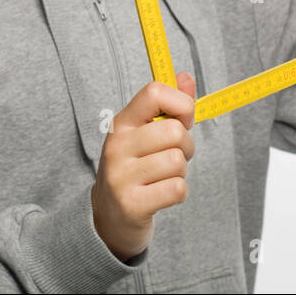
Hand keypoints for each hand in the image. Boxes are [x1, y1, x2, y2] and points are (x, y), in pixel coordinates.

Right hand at [91, 72, 196, 262]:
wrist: (109, 217)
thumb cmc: (135, 168)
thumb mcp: (144, 134)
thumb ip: (167, 106)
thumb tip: (186, 77)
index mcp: (121, 123)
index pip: (154, 92)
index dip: (181, 103)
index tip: (183, 119)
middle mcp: (117, 146)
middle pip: (174, 131)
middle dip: (186, 145)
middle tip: (174, 155)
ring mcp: (121, 176)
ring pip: (177, 161)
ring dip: (181, 171)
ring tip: (165, 176)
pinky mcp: (132, 204)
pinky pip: (177, 189)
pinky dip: (178, 192)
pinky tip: (163, 194)